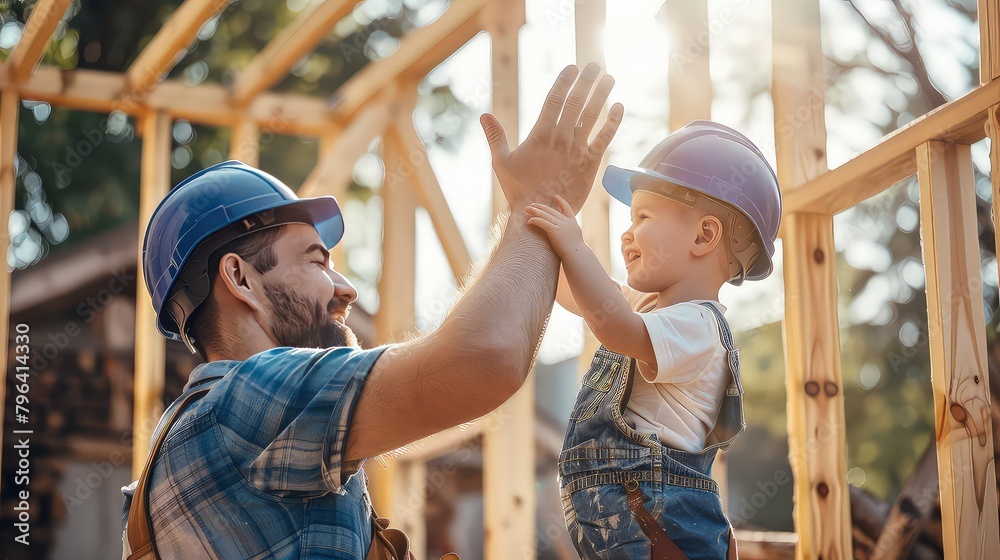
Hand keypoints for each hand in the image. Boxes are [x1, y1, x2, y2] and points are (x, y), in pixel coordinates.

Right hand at [480, 63, 623, 212]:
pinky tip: (620, 107)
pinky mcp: (591, 163)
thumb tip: (483, 115)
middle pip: (576, 101)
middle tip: (593, 65)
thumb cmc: (518, 189)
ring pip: (592, 115)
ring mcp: (578, 149)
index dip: (564, 81)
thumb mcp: (501, 161)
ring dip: (601, 94)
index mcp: (540, 134)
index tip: (572, 68)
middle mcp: (561, 137)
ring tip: (609, 78)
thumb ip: (495, 136)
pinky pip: (605, 138)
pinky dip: (613, 122)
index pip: (555, 99)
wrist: (540, 214)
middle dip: (585, 81)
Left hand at [525, 195, 584, 258]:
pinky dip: (535, 220)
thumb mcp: (575, 240)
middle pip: (552, 211)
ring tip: (527, 209)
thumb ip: (569, 235)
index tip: (556, 197)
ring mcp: (561, 225)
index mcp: (573, 223)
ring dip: (535, 211)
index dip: (561, 202)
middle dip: (541, 207)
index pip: (567, 209)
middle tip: (532, 205)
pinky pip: (542, 222)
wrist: (577, 255)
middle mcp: (567, 222)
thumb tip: (564, 237)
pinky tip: (529, 221)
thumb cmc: (576, 252)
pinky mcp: (555, 230)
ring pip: (546, 215)